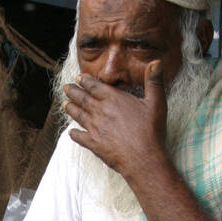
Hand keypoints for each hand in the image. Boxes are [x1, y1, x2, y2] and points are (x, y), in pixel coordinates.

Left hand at [63, 60, 167, 181]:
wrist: (142, 158)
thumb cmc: (150, 131)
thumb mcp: (156, 103)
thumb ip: (154, 81)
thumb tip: (156, 62)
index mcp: (114, 99)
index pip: (95, 86)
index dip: (86, 81)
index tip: (79, 77)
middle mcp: (101, 111)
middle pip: (83, 99)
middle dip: (74, 92)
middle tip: (66, 88)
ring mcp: (95, 128)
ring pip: (78, 115)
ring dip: (70, 108)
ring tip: (64, 104)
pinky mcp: (94, 144)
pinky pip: (80, 137)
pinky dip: (74, 134)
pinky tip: (71, 132)